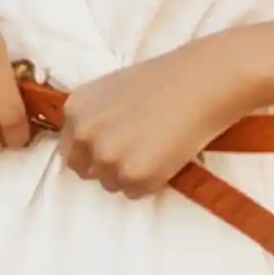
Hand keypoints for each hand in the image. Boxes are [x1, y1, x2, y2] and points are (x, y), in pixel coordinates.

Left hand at [57, 34, 263, 198]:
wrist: (202, 82)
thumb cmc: (163, 82)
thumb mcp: (111, 91)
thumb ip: (94, 118)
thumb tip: (90, 146)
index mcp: (75, 109)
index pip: (70, 149)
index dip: (93, 151)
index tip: (116, 146)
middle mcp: (83, 134)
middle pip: (85, 170)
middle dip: (107, 167)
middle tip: (138, 150)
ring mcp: (107, 156)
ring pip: (110, 184)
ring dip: (130, 174)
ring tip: (156, 148)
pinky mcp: (133, 175)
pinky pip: (135, 193)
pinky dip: (151, 182)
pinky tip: (166, 156)